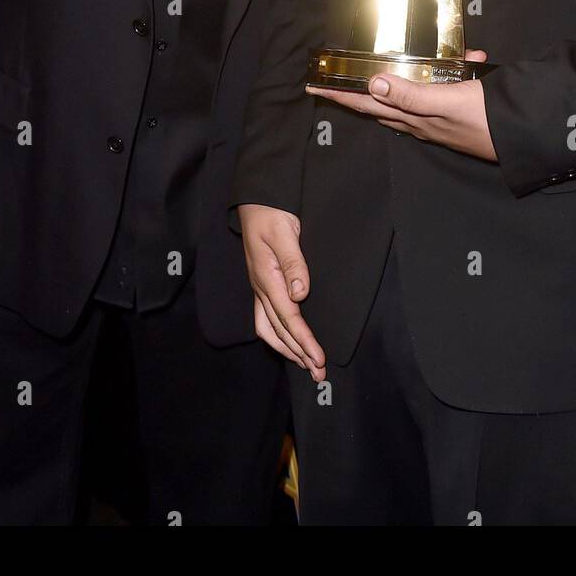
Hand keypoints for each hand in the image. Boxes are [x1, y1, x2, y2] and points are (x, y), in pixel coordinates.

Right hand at [238, 203, 326, 381]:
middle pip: (279, 330)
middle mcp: (261, 287)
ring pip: (269, 329)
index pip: (288, 318)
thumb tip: (300, 294)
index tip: (319, 359)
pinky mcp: (263, 284)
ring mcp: (260, 287)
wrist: (257, 202)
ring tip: (305, 365)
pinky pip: (267, 318)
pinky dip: (279, 336)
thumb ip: (294, 262)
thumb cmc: (272, 213)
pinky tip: (289, 342)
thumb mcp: (285, 232)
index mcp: (266, 278)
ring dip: (287, 349)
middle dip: (298, 354)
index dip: (304, 341)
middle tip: (318, 374)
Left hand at [307, 49, 496, 160]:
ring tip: (400, 62)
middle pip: (382, 102)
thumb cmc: (484, 120)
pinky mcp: (459, 113)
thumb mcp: (445, 102)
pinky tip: (468, 60)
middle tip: (338, 79)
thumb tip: (373, 83)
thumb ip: (410, 94)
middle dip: (360, 89)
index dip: (340, 95)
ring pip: (412, 94)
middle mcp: (421, 120)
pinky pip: (445, 89)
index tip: (313, 87)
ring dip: (406, 78)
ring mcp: (440, 119)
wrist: (524, 137)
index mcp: (413, 118)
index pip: (367, 103)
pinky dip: (451, 72)